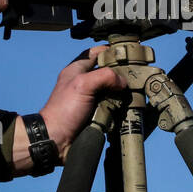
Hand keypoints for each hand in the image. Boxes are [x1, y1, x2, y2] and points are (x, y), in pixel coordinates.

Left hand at [13, 47, 126, 169]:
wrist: (57, 140)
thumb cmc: (63, 110)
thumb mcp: (83, 84)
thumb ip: (105, 76)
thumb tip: (123, 82)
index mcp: (78, 70)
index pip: (96, 53)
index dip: (110, 51)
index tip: (126, 53)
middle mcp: (85, 82)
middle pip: (107, 72)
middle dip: (121, 73)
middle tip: (136, 74)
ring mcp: (91, 98)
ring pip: (112, 90)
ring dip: (122, 92)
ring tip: (135, 91)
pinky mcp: (96, 113)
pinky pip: (113, 106)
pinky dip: (120, 107)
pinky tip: (129, 106)